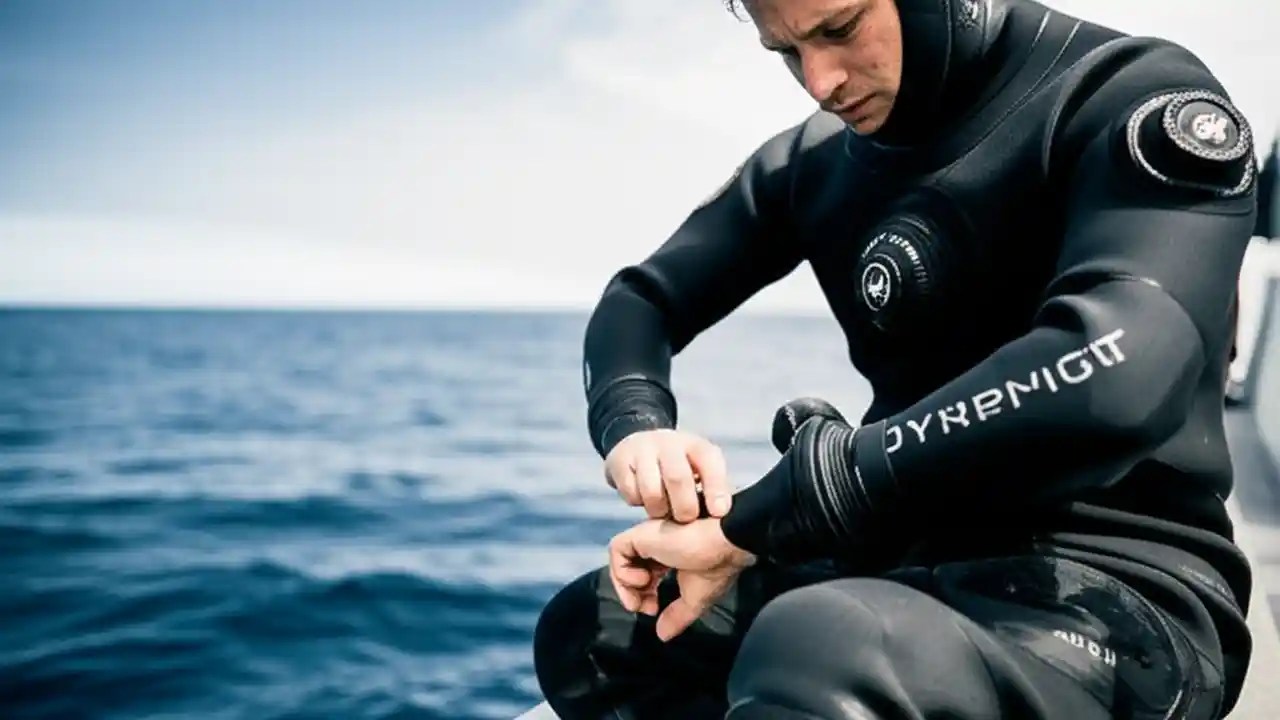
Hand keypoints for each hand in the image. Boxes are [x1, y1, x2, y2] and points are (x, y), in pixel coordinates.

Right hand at [604, 429, 731, 521]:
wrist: (638, 441)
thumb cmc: (679, 465)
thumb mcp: (700, 469)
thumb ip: (713, 488)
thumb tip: (723, 514)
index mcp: (696, 446)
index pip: (710, 463)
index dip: (716, 489)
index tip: (719, 513)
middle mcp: (670, 443)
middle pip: (678, 478)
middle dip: (684, 507)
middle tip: (685, 519)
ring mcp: (642, 450)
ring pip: (651, 491)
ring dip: (658, 510)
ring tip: (663, 511)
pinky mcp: (619, 460)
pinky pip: (630, 493)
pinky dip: (638, 503)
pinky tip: (643, 498)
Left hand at [608, 517, 754, 641]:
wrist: (726, 544)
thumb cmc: (717, 566)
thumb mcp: (696, 599)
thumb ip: (677, 615)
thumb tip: (662, 635)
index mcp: (669, 555)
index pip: (644, 573)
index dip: (643, 594)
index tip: (654, 610)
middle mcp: (655, 544)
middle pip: (629, 568)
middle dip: (632, 593)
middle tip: (646, 608)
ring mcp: (647, 537)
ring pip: (619, 559)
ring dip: (625, 585)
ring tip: (643, 595)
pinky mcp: (641, 534)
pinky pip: (616, 549)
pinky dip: (622, 570)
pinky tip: (643, 580)